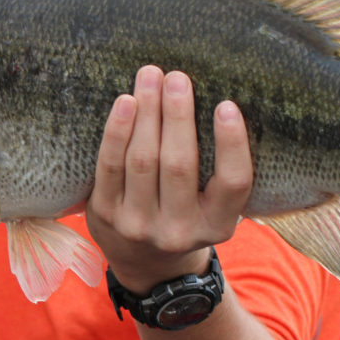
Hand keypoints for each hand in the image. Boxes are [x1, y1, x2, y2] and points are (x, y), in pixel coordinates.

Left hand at [85, 66, 253, 292]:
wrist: (145, 262)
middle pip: (179, 164)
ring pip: (143, 160)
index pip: (233, 183)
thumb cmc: (188, 215)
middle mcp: (179, 232)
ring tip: (151, 76)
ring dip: (147, 112)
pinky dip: (117, 131)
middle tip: (178, 77)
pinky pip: (110, 165)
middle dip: (178, 115)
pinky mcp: (106, 214)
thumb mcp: (215, 207)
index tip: (227, 105)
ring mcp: (138, 225)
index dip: (232, 144)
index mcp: (218, 226)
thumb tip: (217, 100)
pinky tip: (125, 102)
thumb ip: (219, 168)